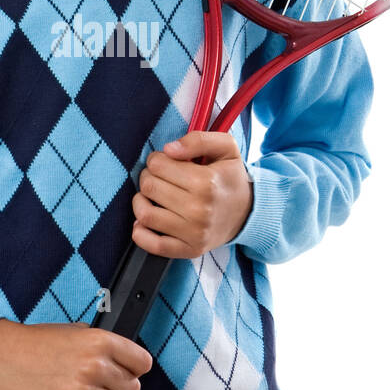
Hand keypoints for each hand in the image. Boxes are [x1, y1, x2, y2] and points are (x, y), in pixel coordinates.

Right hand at [0, 318, 152, 389]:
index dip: (135, 368)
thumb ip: (101, 345)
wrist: (2, 356)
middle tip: (102, 386)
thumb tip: (123, 360)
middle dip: (119, 389)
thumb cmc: (36, 343)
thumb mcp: (75, 330)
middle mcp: (95, 367)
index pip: (142, 363)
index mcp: (100, 341)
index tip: (127, 371)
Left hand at [129, 131, 252, 258]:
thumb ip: (198, 139)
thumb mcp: (225, 148)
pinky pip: (153, 245)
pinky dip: (141, 233)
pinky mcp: (190, 249)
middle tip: (160, 178)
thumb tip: (169, 149)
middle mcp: (200, 210)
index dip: (157, 159)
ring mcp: (194, 233)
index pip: (157, 165)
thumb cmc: (230, 177)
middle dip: (149, 177)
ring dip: (141, 201)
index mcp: (207, 182)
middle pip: (149, 187)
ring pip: (145, 214)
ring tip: (153, 197)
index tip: (166, 162)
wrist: (248, 212)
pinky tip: (146, 222)